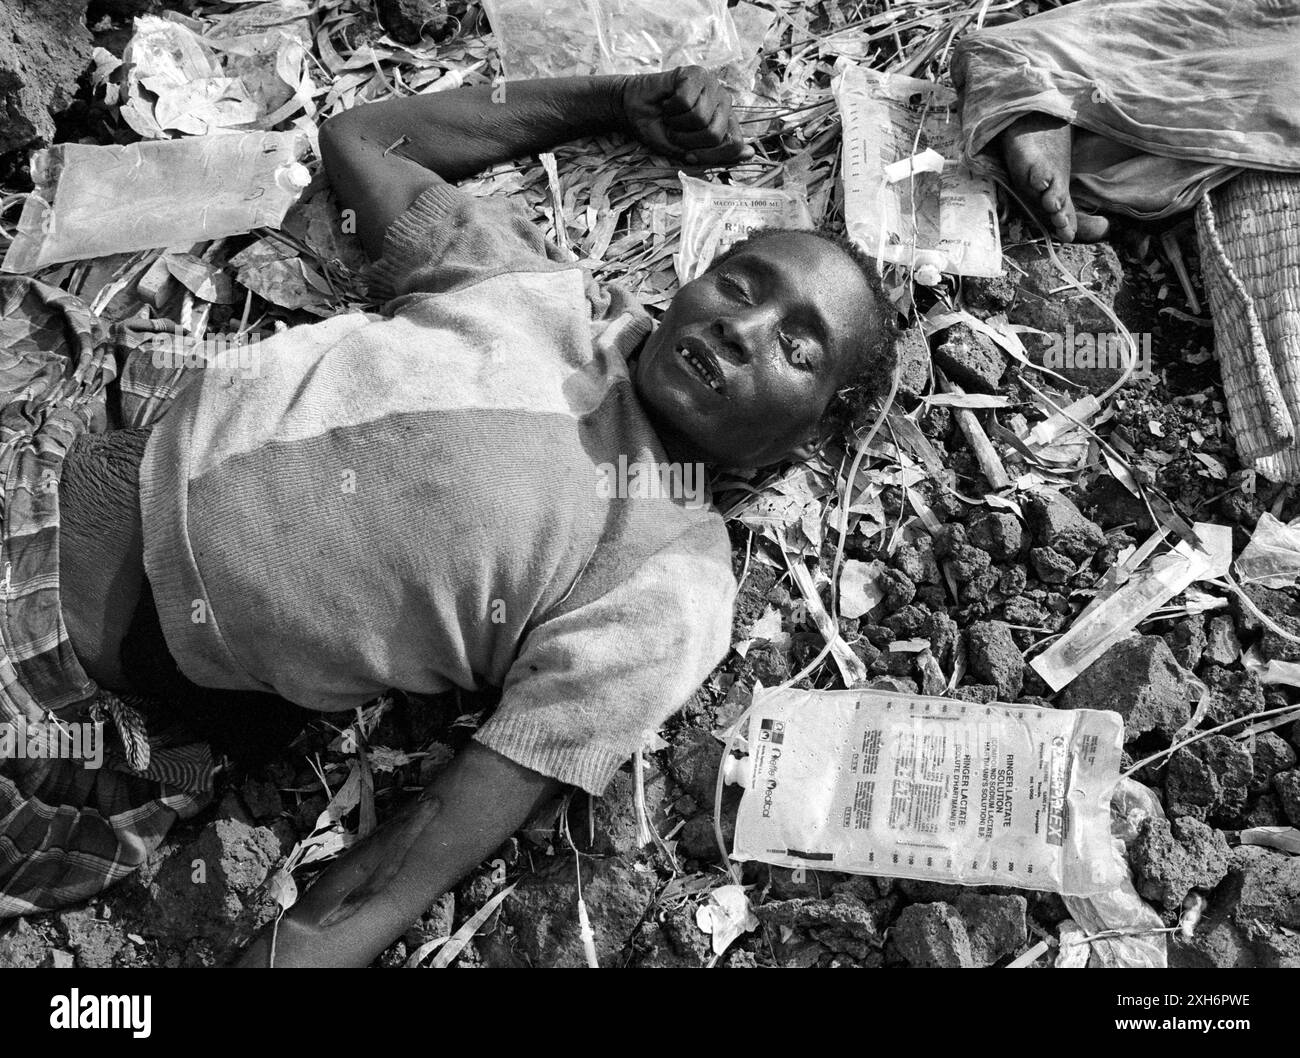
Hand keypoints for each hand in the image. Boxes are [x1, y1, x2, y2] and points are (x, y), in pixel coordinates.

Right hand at [620, 66, 752, 166]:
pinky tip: (668, 101)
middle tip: (675, 132)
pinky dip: (670, 108)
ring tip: (670, 116)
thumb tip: (751, 154)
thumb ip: (717, 154)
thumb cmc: (660, 130)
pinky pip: (685, 101)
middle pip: (714, 134)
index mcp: (726, 122)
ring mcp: (712, 85)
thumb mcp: (686, 151)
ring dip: (676, 124)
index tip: (690, 156)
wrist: (633, 109)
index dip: (712, 157)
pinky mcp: (696, 73)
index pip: (735, 144)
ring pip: (698, 118)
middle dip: (688, 141)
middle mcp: (724, 102)